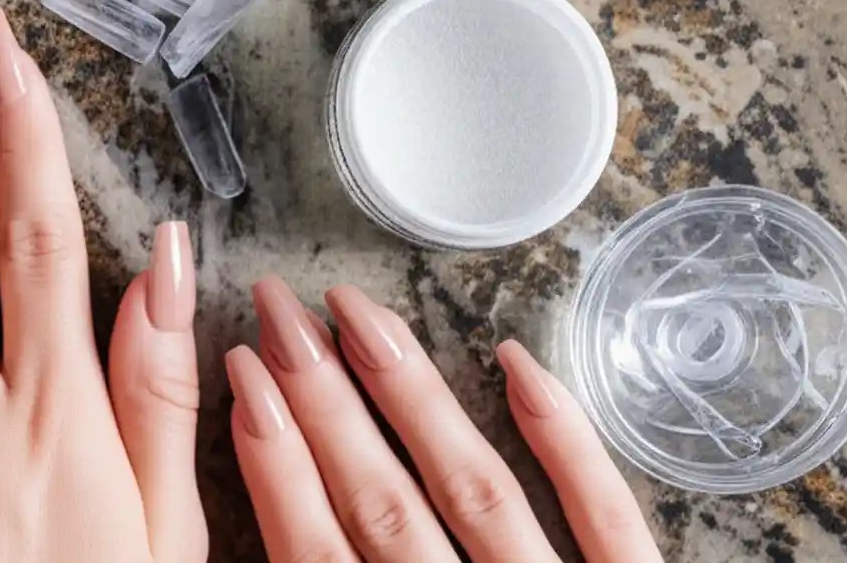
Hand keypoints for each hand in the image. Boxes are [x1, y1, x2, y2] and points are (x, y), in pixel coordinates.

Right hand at [227, 276, 662, 562]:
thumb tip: (295, 525)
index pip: (314, 550)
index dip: (272, 457)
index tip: (242, 369)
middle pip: (380, 502)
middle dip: (320, 397)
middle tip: (279, 307)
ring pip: (473, 490)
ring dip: (410, 396)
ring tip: (360, 313)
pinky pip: (604, 517)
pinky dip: (563, 438)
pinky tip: (517, 362)